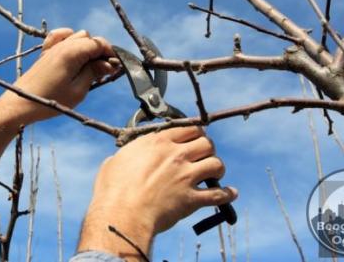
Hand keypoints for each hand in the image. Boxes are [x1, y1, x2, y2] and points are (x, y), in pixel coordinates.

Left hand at [0, 28, 115, 123]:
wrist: (21, 103)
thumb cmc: (51, 100)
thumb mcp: (78, 91)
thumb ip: (94, 73)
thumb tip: (109, 63)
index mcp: (72, 53)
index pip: (99, 44)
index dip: (111, 53)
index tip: (116, 67)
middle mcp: (63, 45)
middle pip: (90, 38)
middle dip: (100, 51)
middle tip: (104, 71)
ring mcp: (53, 47)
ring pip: (78, 36)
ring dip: (87, 47)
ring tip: (90, 66)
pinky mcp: (46, 52)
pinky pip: (60, 36)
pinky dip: (70, 39)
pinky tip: (74, 51)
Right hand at [78, 126, 237, 259]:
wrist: (121, 215)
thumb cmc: (112, 191)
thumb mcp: (115, 162)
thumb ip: (129, 155)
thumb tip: (127, 157)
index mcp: (158, 143)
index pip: (189, 128)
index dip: (196, 133)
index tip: (196, 138)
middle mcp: (176, 155)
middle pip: (207, 143)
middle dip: (208, 149)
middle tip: (204, 156)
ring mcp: (186, 176)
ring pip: (216, 164)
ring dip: (217, 169)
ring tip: (214, 174)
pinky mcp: (191, 199)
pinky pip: (218, 195)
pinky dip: (227, 195)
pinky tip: (230, 194)